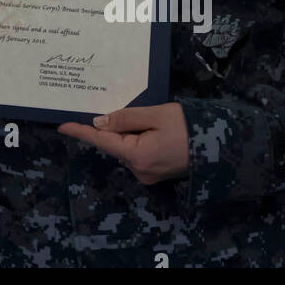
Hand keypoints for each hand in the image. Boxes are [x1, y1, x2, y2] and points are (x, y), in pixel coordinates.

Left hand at [58, 103, 188, 185]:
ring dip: (129, 132)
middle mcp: (139, 170)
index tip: (61, 126)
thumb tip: (99, 123)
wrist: (223, 147)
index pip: (101, 141)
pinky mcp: (157, 172)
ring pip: (127, 147)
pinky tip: (152, 129)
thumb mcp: (156, 115)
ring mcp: (149, 174)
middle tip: (129, 110)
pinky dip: (137, 140)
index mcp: (136, 156)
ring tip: (150, 120)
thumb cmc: (189, 128)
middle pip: (115, 143)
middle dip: (114, 126)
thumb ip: (125, 118)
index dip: (81, 132)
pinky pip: (138, 153)